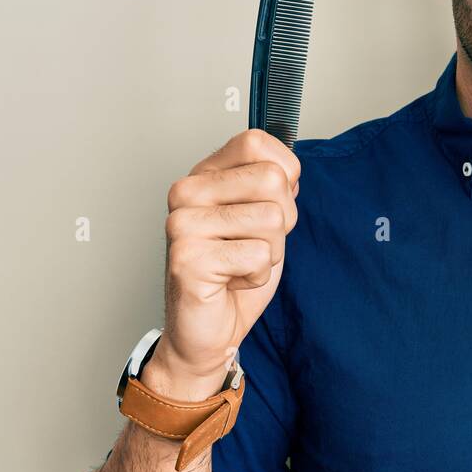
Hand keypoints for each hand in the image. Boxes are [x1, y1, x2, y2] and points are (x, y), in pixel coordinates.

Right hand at [152, 129, 300, 393]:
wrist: (208, 329)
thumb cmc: (235, 273)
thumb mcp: (263, 218)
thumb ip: (274, 186)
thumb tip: (288, 170)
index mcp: (204, 174)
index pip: (256, 142)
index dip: (283, 173)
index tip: (269, 204)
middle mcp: (187, 192)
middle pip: (272, 180)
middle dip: (281, 220)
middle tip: (252, 244)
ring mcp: (183, 224)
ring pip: (271, 219)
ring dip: (270, 252)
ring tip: (240, 264)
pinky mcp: (187, 258)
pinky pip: (259, 256)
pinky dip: (257, 275)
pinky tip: (231, 280)